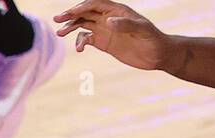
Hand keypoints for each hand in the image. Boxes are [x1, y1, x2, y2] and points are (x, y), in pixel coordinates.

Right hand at [53, 1, 169, 69]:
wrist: (157, 55)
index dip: (82, 7)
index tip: (70, 14)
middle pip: (86, 12)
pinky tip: (79, 50)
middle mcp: (109, 18)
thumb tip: (108, 21)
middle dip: (71, 15)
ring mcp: (106, 30)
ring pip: (83, 24)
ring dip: (71, 27)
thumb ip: (126, 24)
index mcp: (118, 10)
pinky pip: (87, 39)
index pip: (95, 4)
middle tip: (58, 20)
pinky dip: (80, 43)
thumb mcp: (142, 31)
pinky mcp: (104, 43)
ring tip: (60, 34)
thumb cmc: (153, 39)